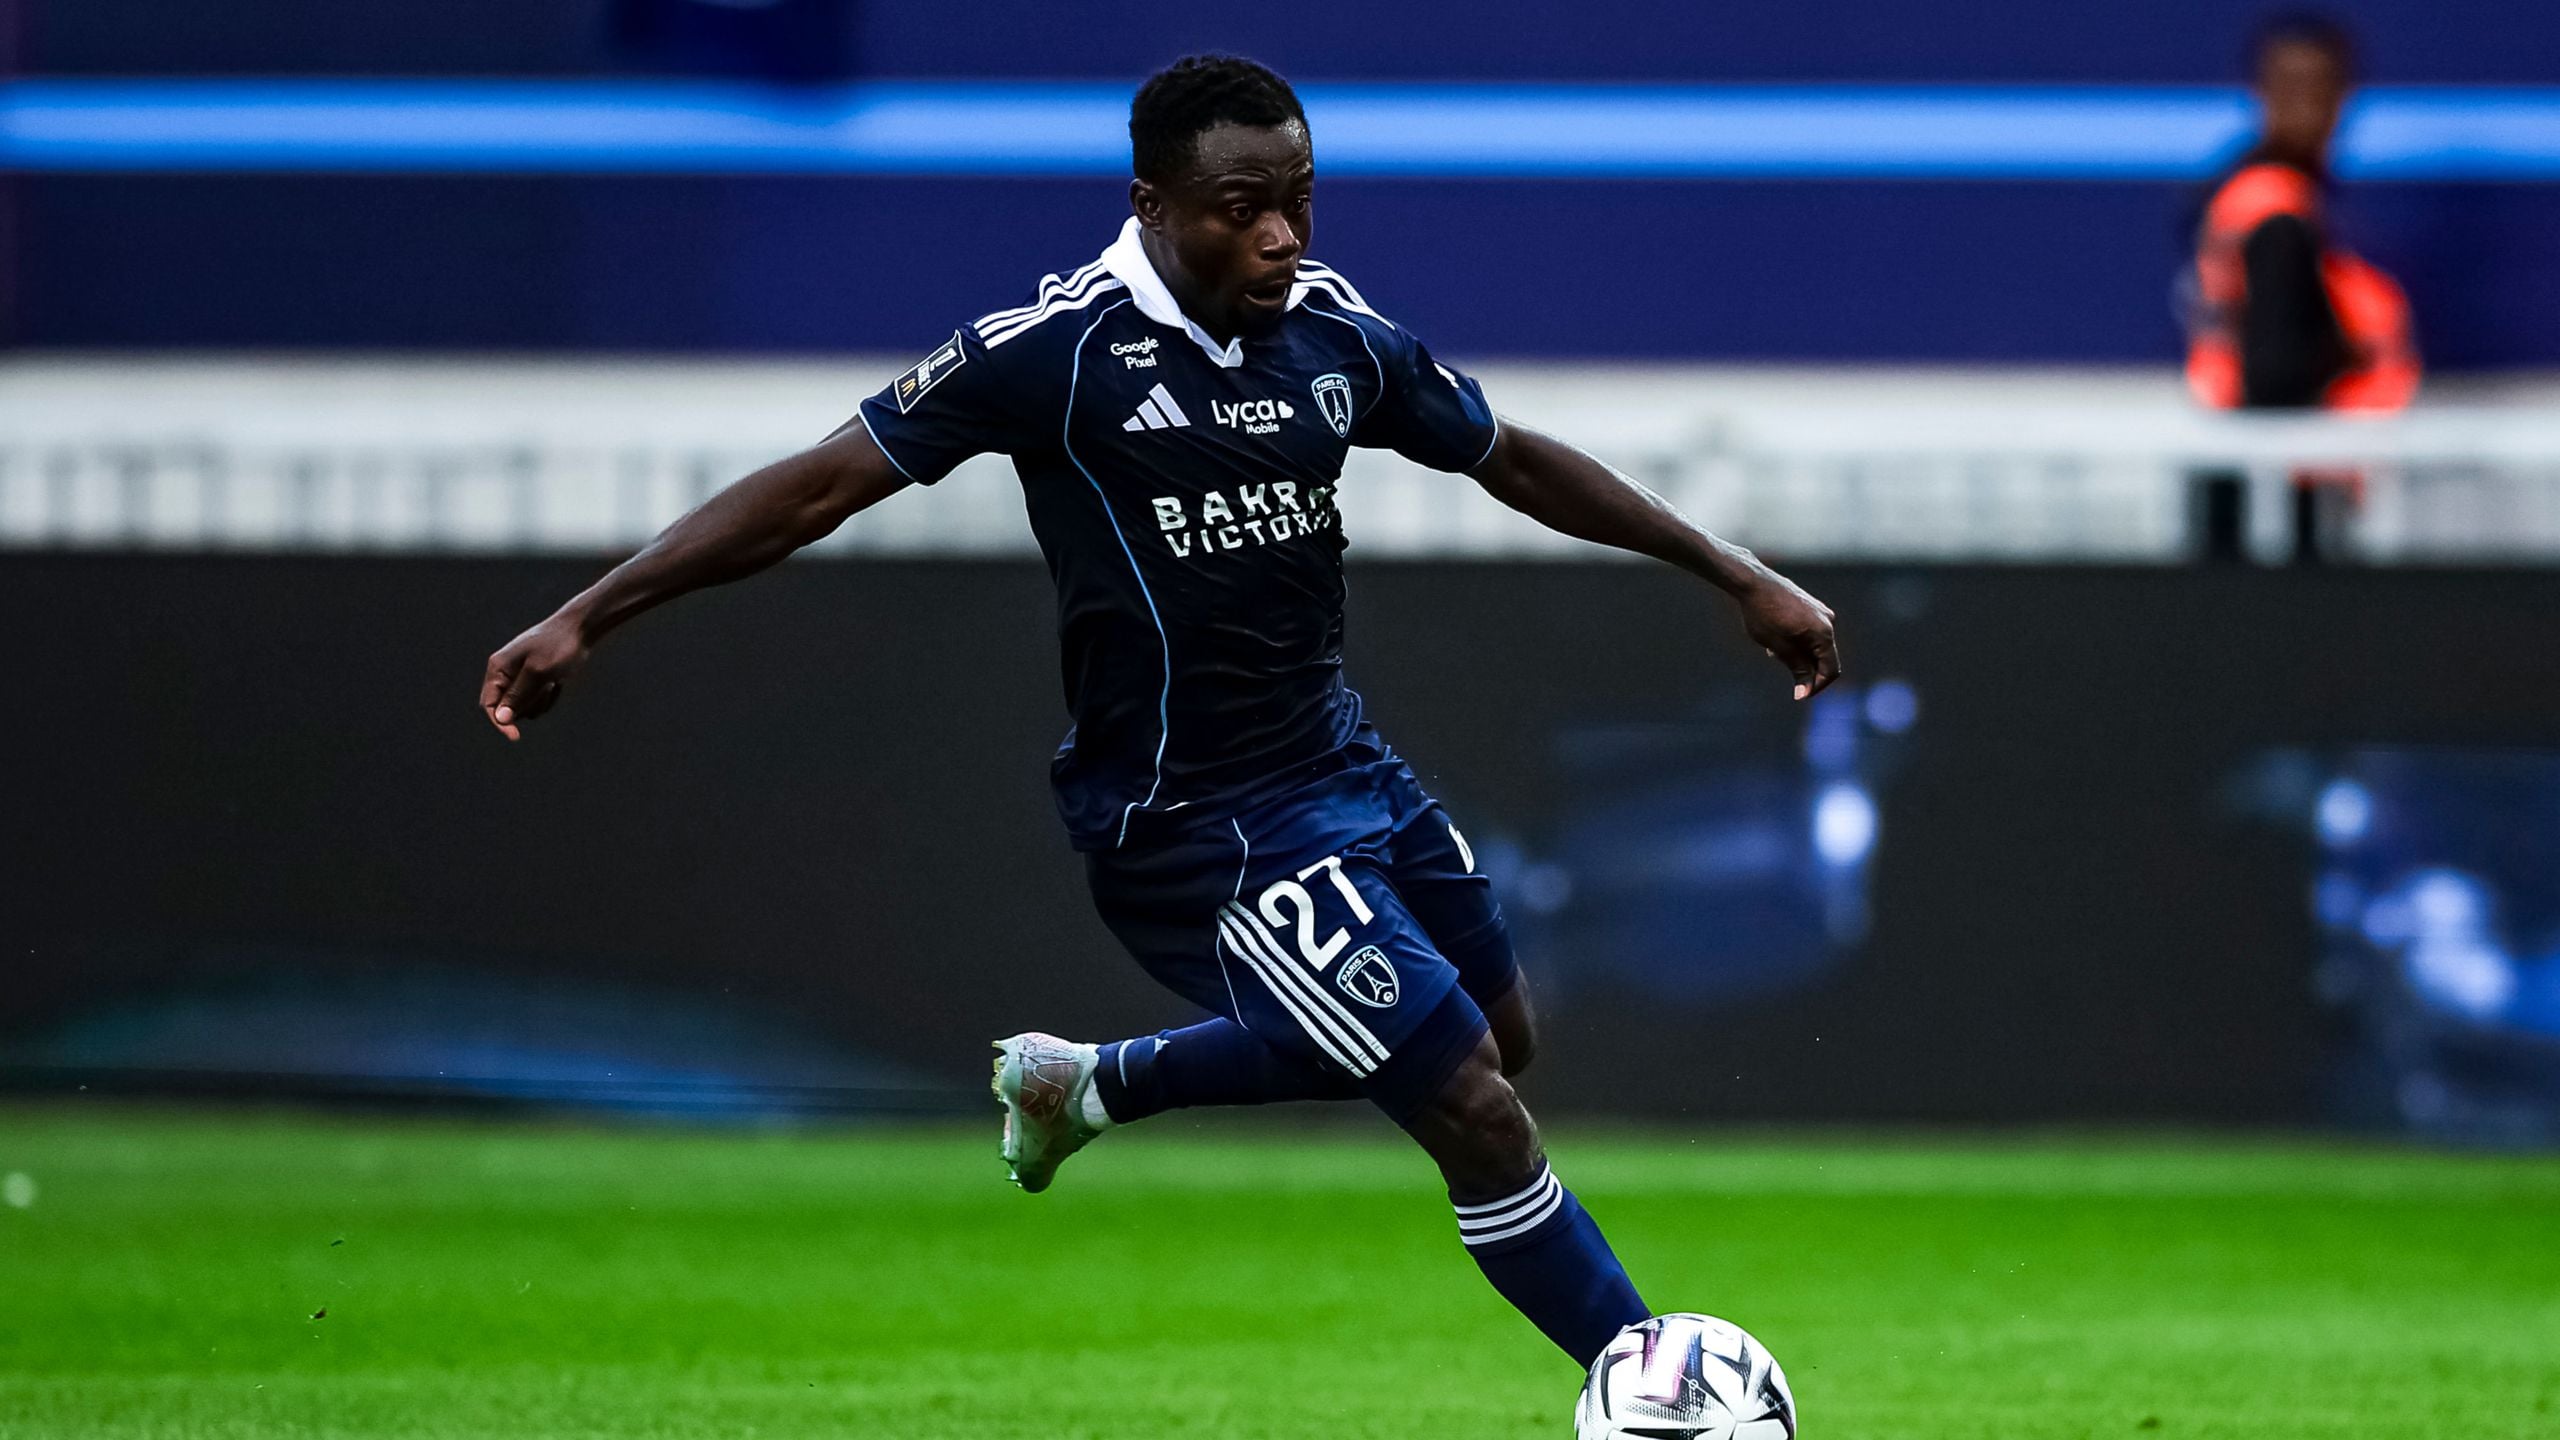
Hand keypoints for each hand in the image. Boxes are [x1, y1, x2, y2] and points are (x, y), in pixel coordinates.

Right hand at [479, 612, 589, 740]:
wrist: (580, 630)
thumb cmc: (558, 646)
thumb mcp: (539, 672)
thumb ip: (519, 695)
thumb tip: (501, 718)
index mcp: (498, 668)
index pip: (489, 704)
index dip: (499, 722)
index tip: (515, 736)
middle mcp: (505, 674)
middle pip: (508, 709)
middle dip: (528, 704)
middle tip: (546, 685)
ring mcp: (520, 678)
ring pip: (525, 708)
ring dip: (541, 701)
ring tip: (552, 680)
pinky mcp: (535, 682)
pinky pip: (538, 703)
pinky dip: (549, 697)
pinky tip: (558, 681)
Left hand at [1735, 573, 1840, 700]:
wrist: (1754, 583)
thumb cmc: (1763, 615)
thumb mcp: (1779, 647)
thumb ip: (1796, 669)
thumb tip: (1805, 692)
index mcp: (1824, 633)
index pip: (1831, 670)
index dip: (1816, 686)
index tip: (1798, 695)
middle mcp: (1828, 622)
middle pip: (1824, 658)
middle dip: (1803, 667)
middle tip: (1777, 660)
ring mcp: (1821, 612)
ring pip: (1815, 646)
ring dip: (1797, 654)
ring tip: (1772, 647)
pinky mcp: (1812, 607)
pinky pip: (1811, 633)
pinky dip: (1797, 642)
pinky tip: (1775, 637)